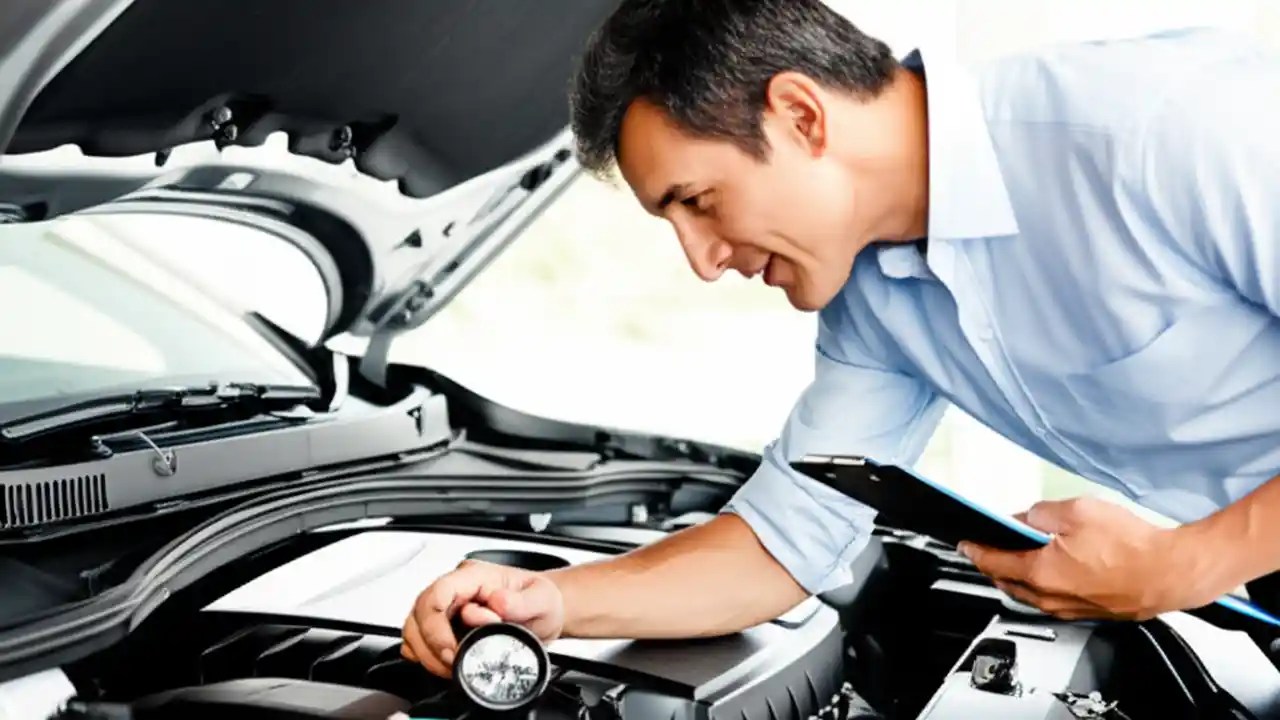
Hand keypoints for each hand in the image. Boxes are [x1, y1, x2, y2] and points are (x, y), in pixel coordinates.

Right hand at [401, 559, 564, 677]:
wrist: (545, 611)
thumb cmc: (542, 601)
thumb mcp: (542, 600)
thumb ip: (521, 602)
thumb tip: (496, 603)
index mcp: (476, 576)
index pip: (438, 593)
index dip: (436, 626)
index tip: (451, 650)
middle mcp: (457, 588)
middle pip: (419, 612)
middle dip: (431, 645)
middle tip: (452, 664)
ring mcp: (449, 605)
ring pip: (414, 626)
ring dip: (426, 652)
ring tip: (450, 666)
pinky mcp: (445, 624)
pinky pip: (419, 638)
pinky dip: (424, 654)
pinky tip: (443, 663)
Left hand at [957, 497, 1217, 620]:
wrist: (1172, 572)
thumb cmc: (1131, 546)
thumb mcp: (1077, 511)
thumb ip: (1043, 512)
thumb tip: (1028, 516)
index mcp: (1040, 573)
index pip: (993, 563)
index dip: (976, 551)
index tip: (966, 544)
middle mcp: (1051, 598)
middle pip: (1008, 583)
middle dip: (994, 566)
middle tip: (987, 550)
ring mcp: (1071, 609)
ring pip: (1031, 595)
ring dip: (1018, 577)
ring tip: (1016, 558)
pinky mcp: (1091, 611)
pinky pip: (1055, 600)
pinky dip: (1044, 585)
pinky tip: (1053, 570)